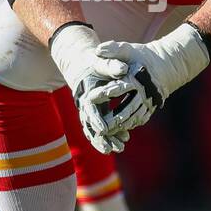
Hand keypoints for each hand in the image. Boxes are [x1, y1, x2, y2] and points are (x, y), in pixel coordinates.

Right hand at [48, 23, 130, 153]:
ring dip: (106, 140)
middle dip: (101, 138)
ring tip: (119, 148)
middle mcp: (86, 105)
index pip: (89, 110)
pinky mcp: (97, 112)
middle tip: (110, 149)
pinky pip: (103, 127)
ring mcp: (91, 110)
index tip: (104, 130)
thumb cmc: (95, 61)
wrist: (87, 63)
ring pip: (96, 130)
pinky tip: (124, 139)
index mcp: (86, 94)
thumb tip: (123, 69)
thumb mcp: (102, 60)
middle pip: (91, 125)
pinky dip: (112, 134)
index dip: (96, 120)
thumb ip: (111, 64)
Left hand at [87, 23, 210, 136]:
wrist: (164, 66)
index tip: (88, 98)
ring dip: (119, 126)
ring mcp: (149, 102)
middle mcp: (145, 92)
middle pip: (127, 109)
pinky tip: (115, 130)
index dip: (103, 93)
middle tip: (96, 125)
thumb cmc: (140, 57)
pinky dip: (128, 126)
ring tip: (103, 131)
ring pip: (133, 118)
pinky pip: (139, 120)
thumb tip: (99, 50)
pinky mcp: (151, 108)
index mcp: (136, 77)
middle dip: (111, 119)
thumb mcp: (127, 49)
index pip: (117, 87)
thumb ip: (113, 49)